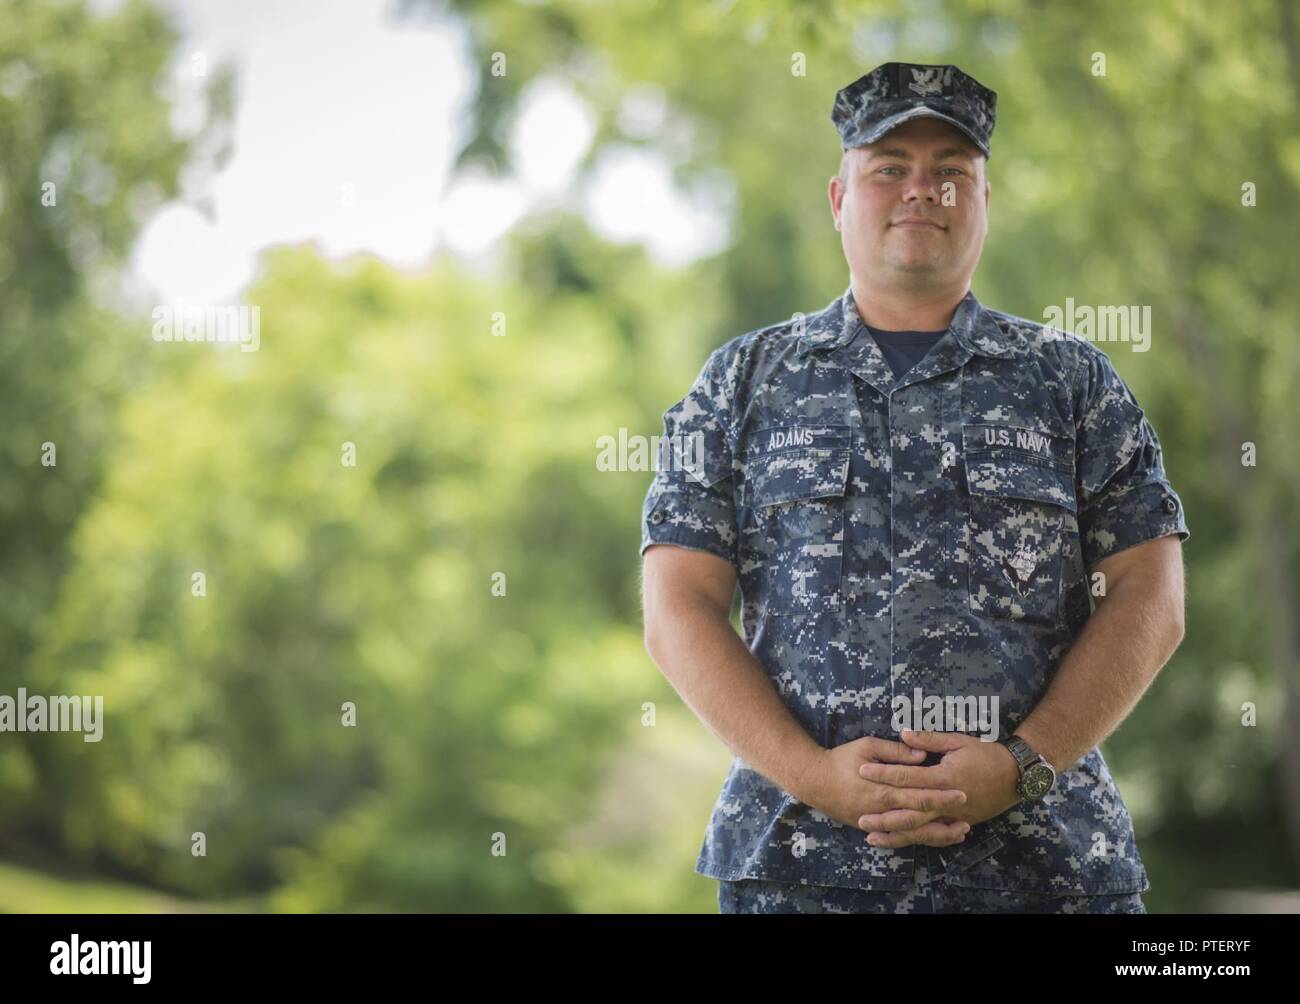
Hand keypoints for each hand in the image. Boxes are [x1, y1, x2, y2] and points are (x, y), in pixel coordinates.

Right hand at [802, 735, 971, 847]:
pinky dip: (919, 838)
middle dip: (946, 816)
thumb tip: (922, 755)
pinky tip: (935, 836)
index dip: (942, 795)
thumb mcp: (867, 746)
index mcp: (884, 789)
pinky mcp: (873, 827)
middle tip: (969, 815)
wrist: (815, 781)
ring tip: (960, 832)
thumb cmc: (842, 759)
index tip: (963, 792)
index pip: (920, 794)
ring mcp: (878, 821)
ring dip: (937, 834)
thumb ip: (896, 752)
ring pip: (913, 833)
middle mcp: (883, 809)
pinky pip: (900, 837)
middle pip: (921, 816)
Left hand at [855, 729, 1021, 848]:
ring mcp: (954, 816)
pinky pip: (934, 835)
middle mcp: (947, 801)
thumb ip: (929, 740)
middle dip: (884, 817)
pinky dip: (916, 840)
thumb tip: (904, 734)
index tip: (862, 770)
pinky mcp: (960, 823)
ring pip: (921, 830)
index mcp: (944, 777)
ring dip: (896, 835)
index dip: (884, 774)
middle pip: (911, 813)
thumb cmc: (987, 754)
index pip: (908, 777)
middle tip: (861, 819)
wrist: (1017, 776)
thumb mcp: (958, 741)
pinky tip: (900, 842)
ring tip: (873, 838)